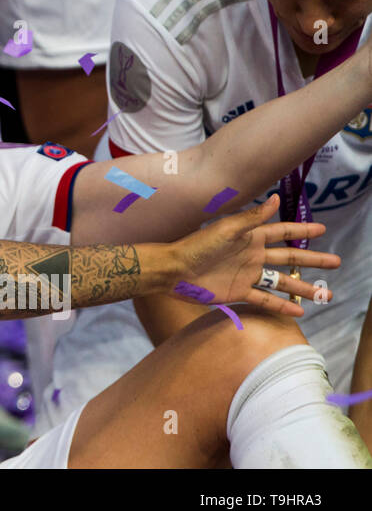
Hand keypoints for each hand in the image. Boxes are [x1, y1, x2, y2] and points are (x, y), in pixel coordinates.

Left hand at [168, 194, 337, 315]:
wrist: (174, 270)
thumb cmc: (196, 246)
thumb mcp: (226, 229)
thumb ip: (252, 218)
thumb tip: (276, 199)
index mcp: (249, 236)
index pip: (282, 232)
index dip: (301, 231)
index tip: (322, 229)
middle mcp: (252, 255)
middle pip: (289, 258)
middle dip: (312, 259)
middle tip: (336, 261)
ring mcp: (247, 275)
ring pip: (282, 281)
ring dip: (303, 287)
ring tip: (327, 294)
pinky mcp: (238, 292)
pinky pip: (265, 300)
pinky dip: (282, 306)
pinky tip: (300, 312)